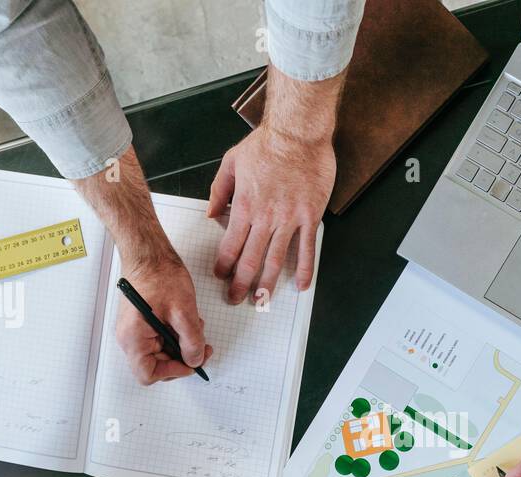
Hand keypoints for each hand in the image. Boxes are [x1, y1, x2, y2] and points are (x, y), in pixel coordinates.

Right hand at [114, 253, 211, 384]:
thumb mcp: (183, 311)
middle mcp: (130, 339)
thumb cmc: (159, 275)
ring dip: (182, 345)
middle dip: (182, 357)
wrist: (149, 255)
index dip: (174, 372)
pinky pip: (161, 339)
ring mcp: (136, 332)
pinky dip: (177, 335)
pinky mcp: (143, 325)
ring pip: (162, 353)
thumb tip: (195, 360)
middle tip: (202, 346)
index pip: (148, 374)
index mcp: (133, 338)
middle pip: (157, 365)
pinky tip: (186, 321)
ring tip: (195, 327)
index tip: (192, 362)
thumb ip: (192, 341)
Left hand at [208, 124, 333, 303]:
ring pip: (276, 259)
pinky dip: (304, 269)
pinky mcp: (309, 216)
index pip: (230, 244)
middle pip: (251, 259)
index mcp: (244, 205)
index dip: (224, 264)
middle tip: (236, 298)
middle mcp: (265, 217)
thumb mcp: (231, 162)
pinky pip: (306, 248)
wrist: (297, 132)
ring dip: (268, 283)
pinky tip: (300, 285)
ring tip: (263, 299)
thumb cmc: (266, 143)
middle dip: (241, 283)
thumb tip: (211, 213)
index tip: (221, 276)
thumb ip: (219, 190)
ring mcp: (289, 219)